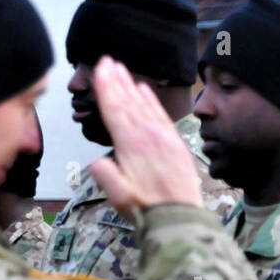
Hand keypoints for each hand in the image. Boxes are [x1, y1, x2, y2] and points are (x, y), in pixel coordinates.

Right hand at [88, 56, 202, 217]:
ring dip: (131, 85)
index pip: (115, 110)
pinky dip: (152, 100)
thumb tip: (97, 162)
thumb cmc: (149, 211)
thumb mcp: (120, 198)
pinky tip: (145, 90)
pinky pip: (161, 115)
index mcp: (132, 146)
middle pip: (128, 102)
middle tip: (107, 60)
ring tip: (122, 69)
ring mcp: (163, 138)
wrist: (182, 218)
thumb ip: (107, 177)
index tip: (100, 68)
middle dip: (116, 80)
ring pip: (144, 105)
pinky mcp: (175, 143)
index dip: (107, 88)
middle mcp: (148, 136)